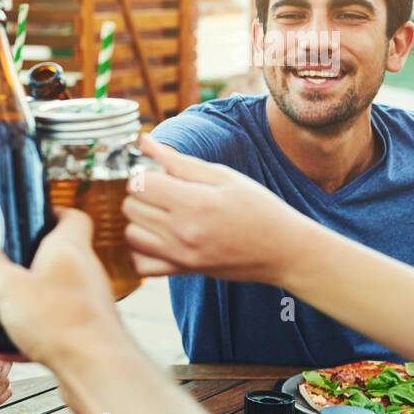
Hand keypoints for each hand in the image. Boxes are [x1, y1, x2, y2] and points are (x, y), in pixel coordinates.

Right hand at [0, 208, 123, 380]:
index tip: (27, 218)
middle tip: (3, 265)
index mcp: (69, 247)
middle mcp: (85, 270)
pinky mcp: (87, 328)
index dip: (49, 213)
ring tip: (6, 304)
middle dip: (28, 260)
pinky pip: (60, 318)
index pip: (70, 215)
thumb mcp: (9, 287)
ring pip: (58, 288)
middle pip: (59, 253)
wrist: (97, 369)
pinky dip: (40, 324)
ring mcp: (90, 300)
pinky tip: (18, 339)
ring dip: (33, 294)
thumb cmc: (64, 323)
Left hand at [122, 136, 311, 283]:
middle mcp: (183, 232)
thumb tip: (143, 141)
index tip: (159, 174)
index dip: (145, 174)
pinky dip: (140, 251)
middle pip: (131, 207)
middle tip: (161, 192)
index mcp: (195, 203)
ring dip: (138, 221)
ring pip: (130, 234)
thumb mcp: (223, 176)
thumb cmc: (258, 208)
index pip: (140, 183)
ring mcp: (180, 255)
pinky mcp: (181, 271)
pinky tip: (156, 238)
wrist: (283, 250)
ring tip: (159, 213)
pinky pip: (139, 264)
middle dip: (140, 194)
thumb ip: (179, 161)